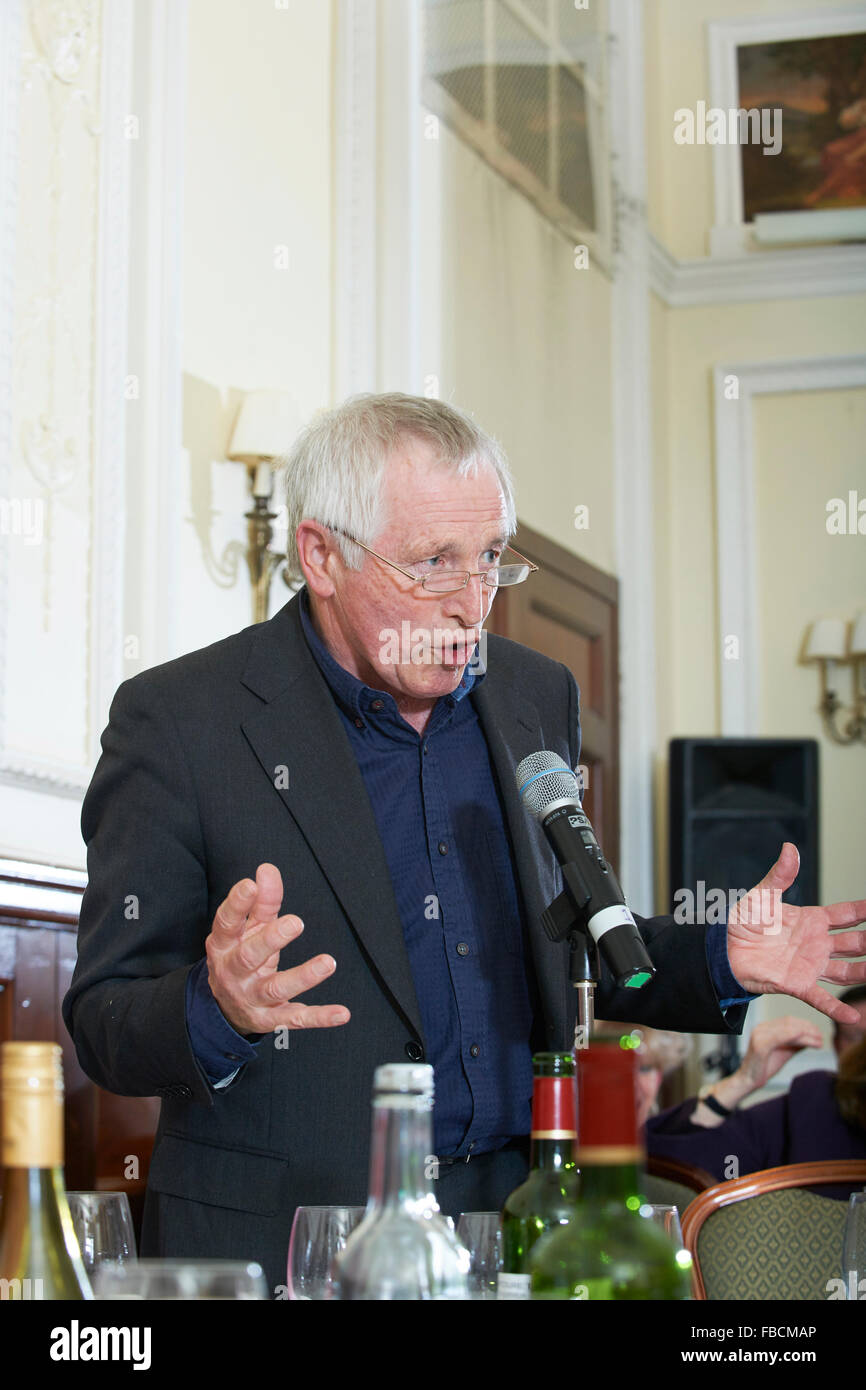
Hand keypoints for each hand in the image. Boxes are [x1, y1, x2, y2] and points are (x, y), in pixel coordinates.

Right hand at [205, 862, 350, 1036]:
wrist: (225, 1008)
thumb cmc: (241, 955)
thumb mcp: (248, 929)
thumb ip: (261, 901)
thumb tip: (267, 869)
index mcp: (223, 945)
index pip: (226, 923)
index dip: (236, 904)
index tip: (250, 885)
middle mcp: (234, 972)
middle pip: (250, 956)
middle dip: (272, 939)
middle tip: (296, 922)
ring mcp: (252, 998)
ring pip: (276, 988)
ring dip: (302, 976)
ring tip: (328, 962)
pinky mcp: (270, 1019)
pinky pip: (296, 1019)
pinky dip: (320, 1017)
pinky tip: (342, 1013)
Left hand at [726, 843, 865, 1025]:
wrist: (721, 949)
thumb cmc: (741, 922)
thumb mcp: (762, 895)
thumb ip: (780, 875)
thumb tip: (790, 848)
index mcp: (812, 920)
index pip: (847, 915)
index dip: (865, 911)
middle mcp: (817, 944)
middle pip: (855, 943)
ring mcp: (810, 965)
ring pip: (847, 971)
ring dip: (864, 972)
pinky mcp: (797, 984)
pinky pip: (821, 998)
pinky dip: (837, 1009)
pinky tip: (854, 1017)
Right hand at [735, 1016, 823, 1091]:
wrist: (748, 1081)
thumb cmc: (765, 1067)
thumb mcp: (784, 1052)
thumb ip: (796, 1044)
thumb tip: (812, 1037)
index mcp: (765, 1027)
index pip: (788, 1020)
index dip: (806, 1024)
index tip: (818, 1032)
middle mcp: (761, 1028)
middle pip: (789, 1023)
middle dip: (808, 1029)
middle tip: (821, 1037)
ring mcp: (760, 1035)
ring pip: (788, 1029)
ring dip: (807, 1035)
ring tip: (819, 1042)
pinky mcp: (760, 1045)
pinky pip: (781, 1037)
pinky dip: (796, 1038)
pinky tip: (808, 1042)